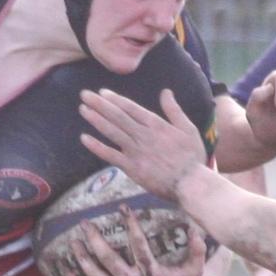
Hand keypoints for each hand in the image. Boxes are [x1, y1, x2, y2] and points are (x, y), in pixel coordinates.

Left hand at [56, 208, 207, 275]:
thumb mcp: (195, 272)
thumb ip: (197, 250)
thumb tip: (196, 228)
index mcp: (151, 275)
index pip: (139, 246)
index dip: (131, 226)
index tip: (123, 208)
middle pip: (108, 259)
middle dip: (95, 240)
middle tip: (85, 222)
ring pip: (95, 275)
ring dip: (81, 258)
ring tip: (72, 241)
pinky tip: (63, 272)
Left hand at [78, 88, 208, 198]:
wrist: (191, 183)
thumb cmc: (192, 157)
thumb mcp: (188, 129)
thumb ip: (174, 110)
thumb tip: (166, 92)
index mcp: (156, 125)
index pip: (131, 108)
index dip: (115, 99)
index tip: (102, 93)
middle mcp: (143, 135)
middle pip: (118, 116)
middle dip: (100, 104)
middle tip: (84, 95)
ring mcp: (136, 152)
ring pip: (112, 132)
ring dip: (96, 120)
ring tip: (83, 109)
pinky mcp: (132, 168)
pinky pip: (110, 156)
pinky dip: (97, 147)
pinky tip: (84, 138)